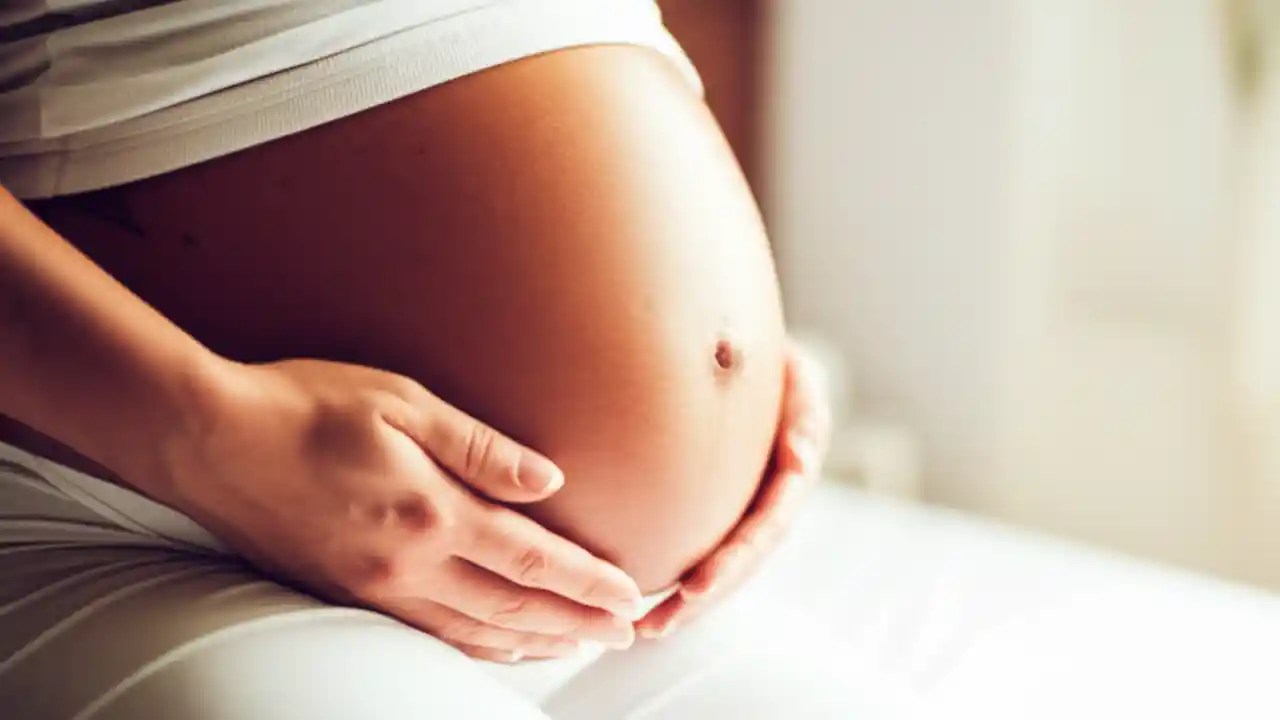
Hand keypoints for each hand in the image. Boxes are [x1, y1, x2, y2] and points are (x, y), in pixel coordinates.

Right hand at [151, 358, 642, 661]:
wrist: (211, 440)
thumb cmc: (307, 406)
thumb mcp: (402, 403)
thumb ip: (481, 448)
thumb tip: (550, 480)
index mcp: (431, 513)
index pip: (533, 559)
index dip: (589, 581)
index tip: (631, 595)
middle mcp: (409, 565)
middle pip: (515, 608)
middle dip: (578, 622)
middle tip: (626, 634)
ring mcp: (375, 589)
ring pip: (474, 633)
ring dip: (535, 642)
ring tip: (578, 645)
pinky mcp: (346, 595)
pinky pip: (428, 636)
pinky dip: (477, 646)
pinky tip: (500, 645)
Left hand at [635, 339, 830, 637]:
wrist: (740, 347)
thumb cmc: (767, 351)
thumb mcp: (794, 368)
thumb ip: (801, 402)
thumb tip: (800, 454)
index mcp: (795, 466)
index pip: (768, 523)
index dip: (735, 559)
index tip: (695, 586)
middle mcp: (773, 494)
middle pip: (741, 558)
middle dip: (704, 595)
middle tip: (661, 623)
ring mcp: (748, 501)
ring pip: (721, 561)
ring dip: (688, 600)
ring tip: (647, 628)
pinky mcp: (719, 502)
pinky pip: (697, 543)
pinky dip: (673, 573)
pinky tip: (637, 600)